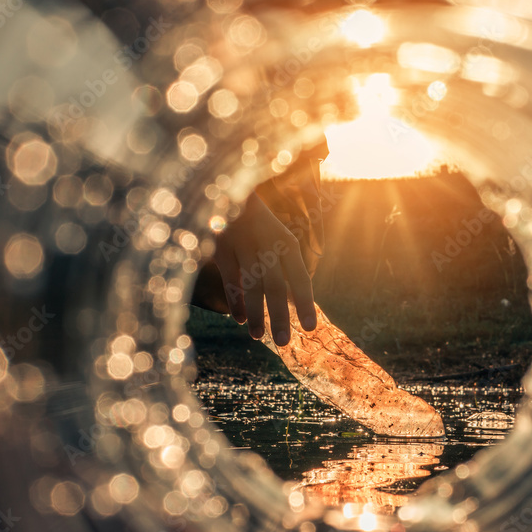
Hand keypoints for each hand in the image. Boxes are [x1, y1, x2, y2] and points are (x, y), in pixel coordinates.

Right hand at [212, 193, 316, 345]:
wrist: (229, 189)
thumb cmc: (259, 223)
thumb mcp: (277, 238)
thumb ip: (286, 268)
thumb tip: (296, 303)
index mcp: (286, 241)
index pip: (300, 277)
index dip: (304, 303)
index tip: (310, 328)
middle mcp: (266, 243)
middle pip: (274, 286)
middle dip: (279, 316)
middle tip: (284, 342)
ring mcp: (242, 245)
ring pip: (250, 286)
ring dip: (256, 314)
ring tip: (260, 338)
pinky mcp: (221, 248)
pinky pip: (230, 280)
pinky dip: (235, 302)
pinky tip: (241, 320)